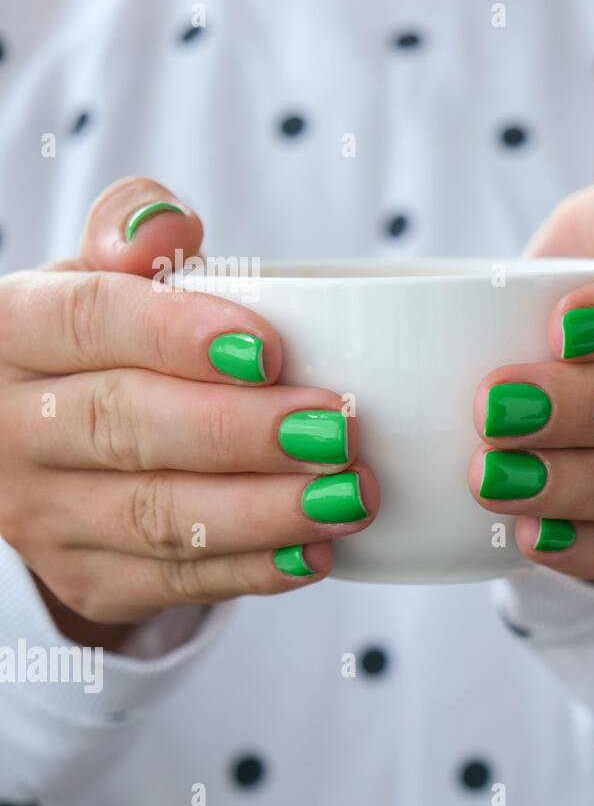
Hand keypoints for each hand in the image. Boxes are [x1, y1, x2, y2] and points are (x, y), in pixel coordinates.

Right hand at [0, 177, 379, 638]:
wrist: (58, 450)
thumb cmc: (109, 344)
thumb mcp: (107, 275)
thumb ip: (133, 231)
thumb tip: (165, 223)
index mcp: (14, 333)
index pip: (88, 322)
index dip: (178, 335)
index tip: (272, 349)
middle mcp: (12, 429)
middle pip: (126, 427)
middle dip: (242, 433)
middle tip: (336, 429)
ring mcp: (43, 515)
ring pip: (156, 516)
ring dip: (264, 511)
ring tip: (349, 494)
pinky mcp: (88, 578)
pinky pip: (173, 582)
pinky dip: (252, 570)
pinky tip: (316, 552)